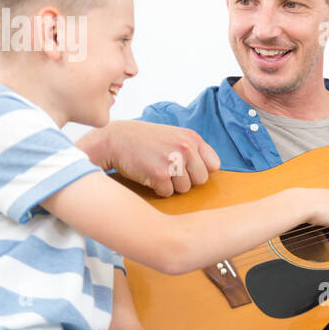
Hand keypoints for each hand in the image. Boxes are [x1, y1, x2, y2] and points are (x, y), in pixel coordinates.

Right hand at [83, 121, 220, 196]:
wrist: (114, 140)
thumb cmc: (144, 140)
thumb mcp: (173, 135)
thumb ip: (192, 149)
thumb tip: (212, 170)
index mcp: (192, 138)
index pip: (214, 165)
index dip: (200, 170)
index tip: (186, 168)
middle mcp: (186, 148)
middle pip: (201, 180)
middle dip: (186, 180)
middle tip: (168, 170)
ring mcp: (173, 162)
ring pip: (185, 189)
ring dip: (171, 185)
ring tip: (156, 169)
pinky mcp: (159, 175)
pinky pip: (168, 193)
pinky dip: (158, 189)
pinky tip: (148, 175)